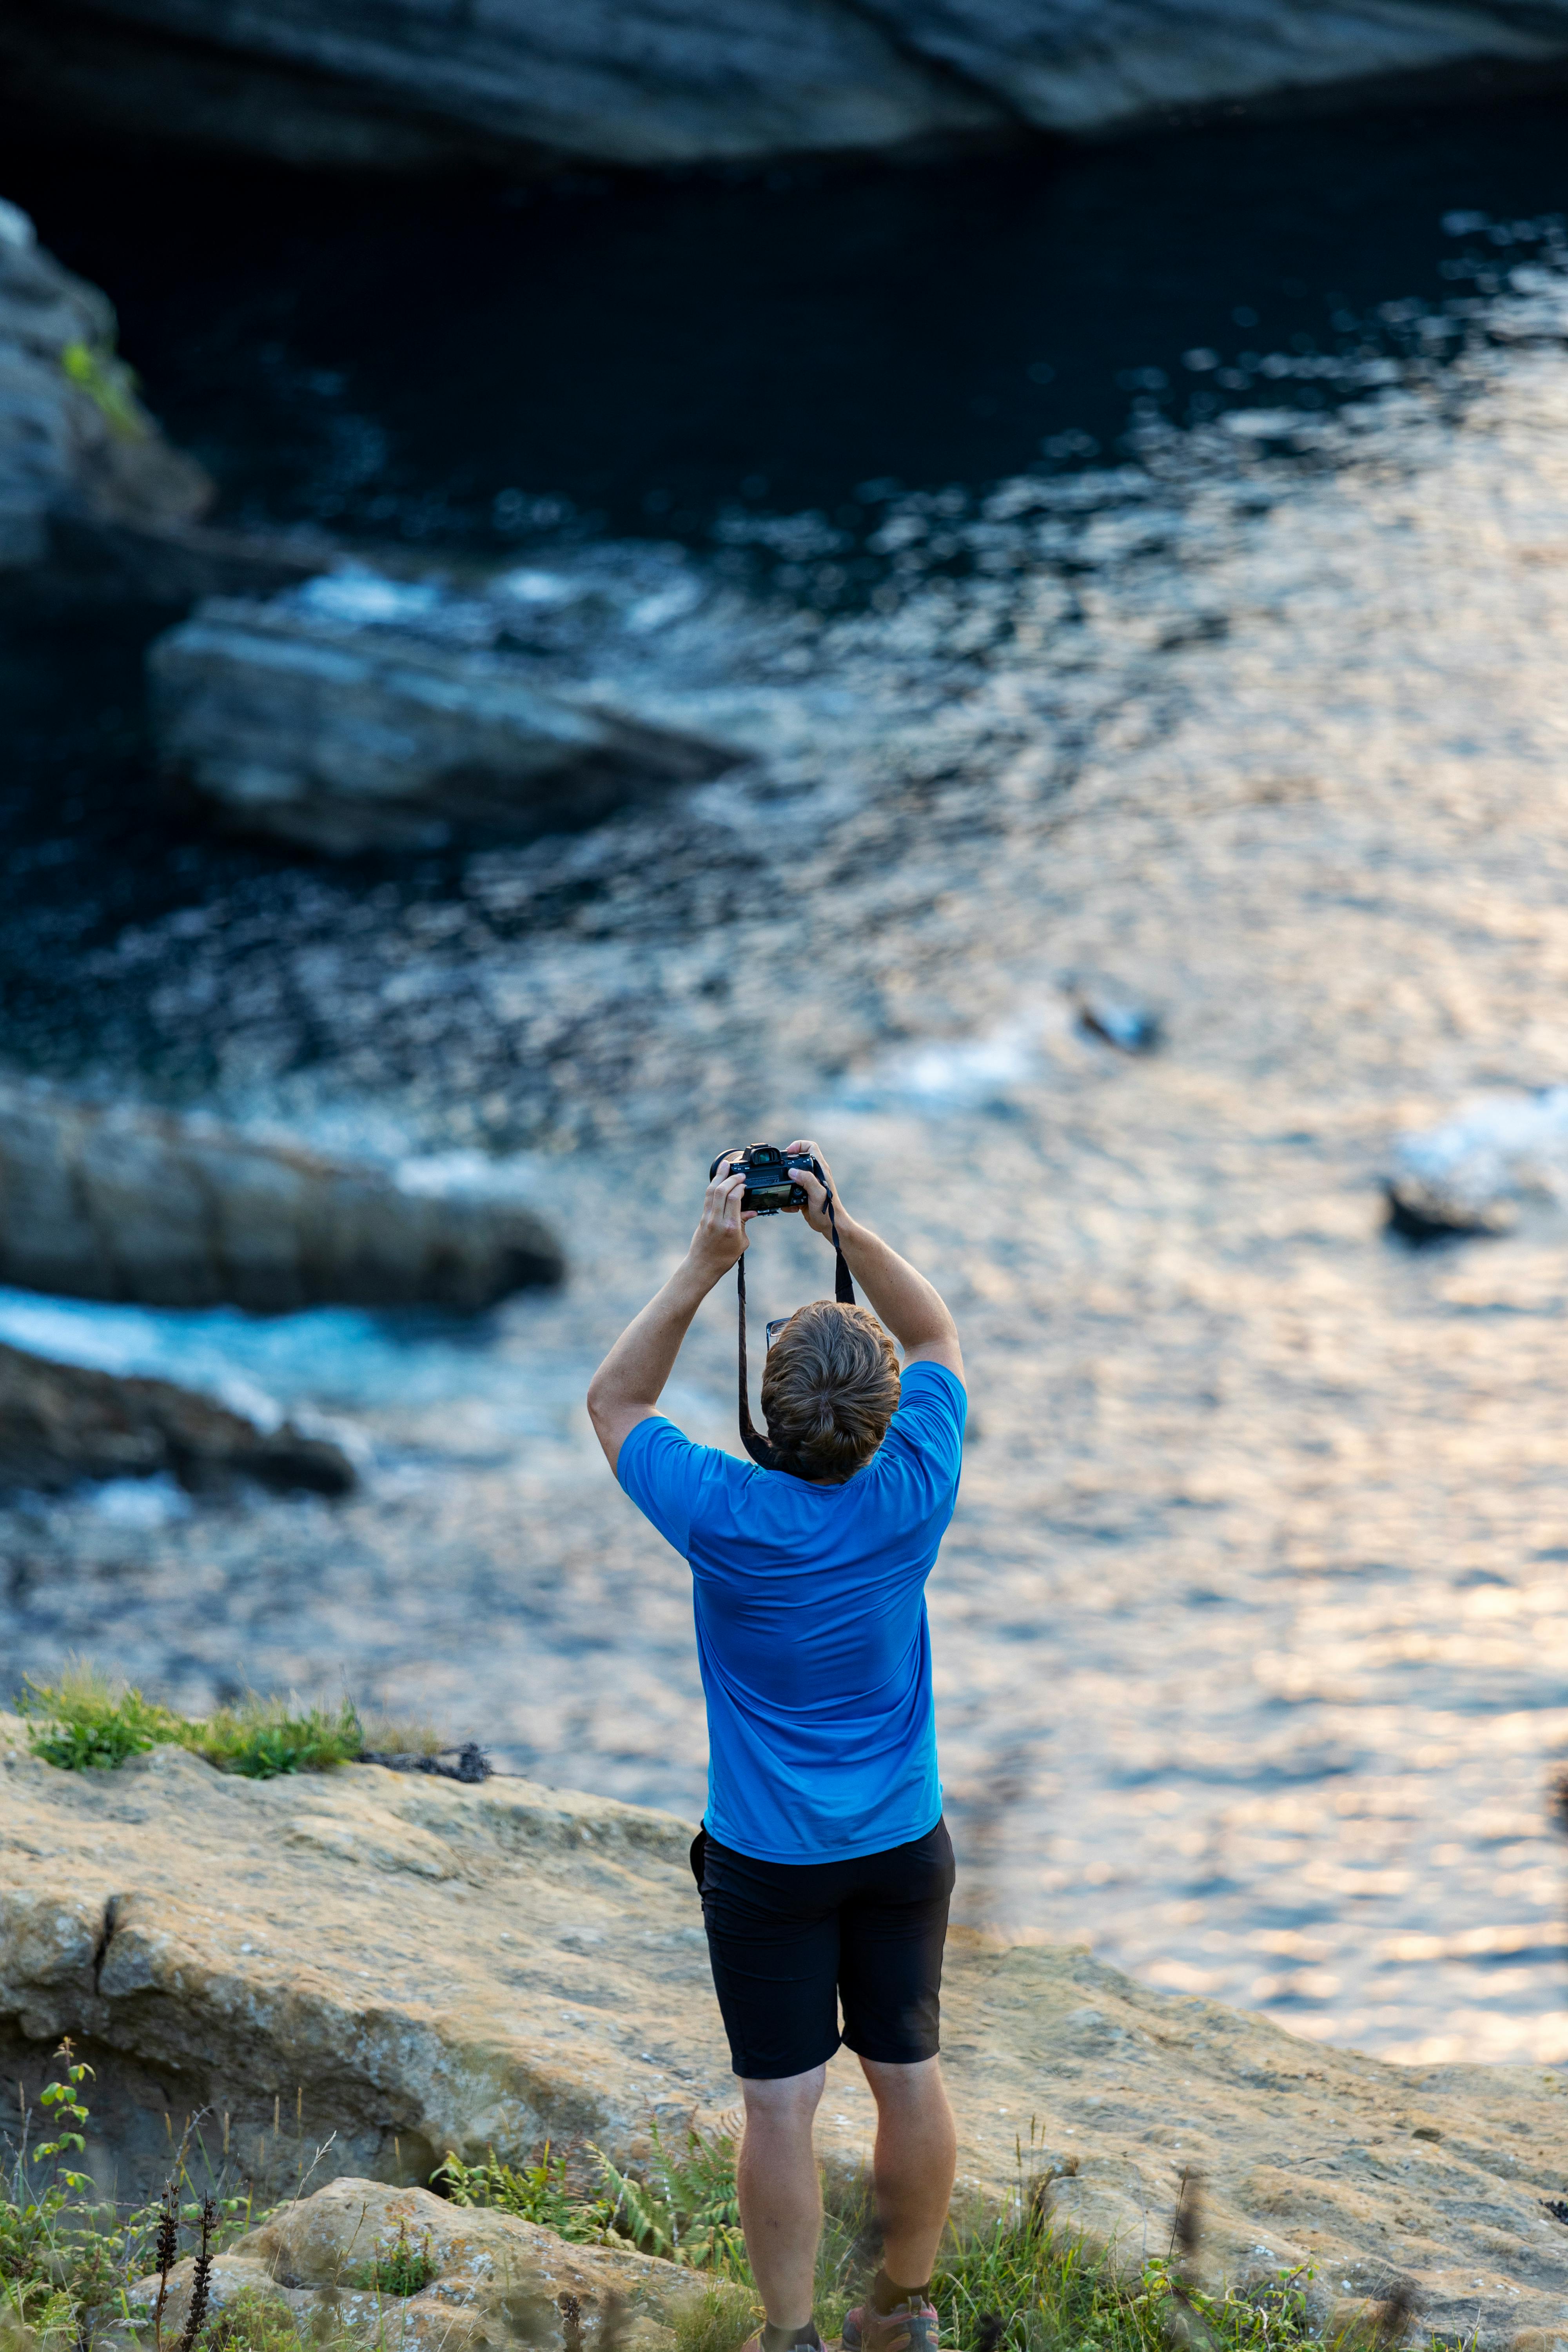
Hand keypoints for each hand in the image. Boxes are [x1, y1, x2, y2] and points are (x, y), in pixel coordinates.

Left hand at [686, 1153, 752, 1285]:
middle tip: (739, 1174)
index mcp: (730, 1226)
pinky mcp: (702, 1217)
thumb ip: (745, 1223)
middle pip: (721, 1191)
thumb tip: (751, 1210)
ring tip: (725, 1165)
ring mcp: (708, 1217)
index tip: (745, 1183)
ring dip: (719, 1177)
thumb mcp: (741, 1242)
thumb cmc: (724, 1257)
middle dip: (731, 1178)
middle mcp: (717, 1220)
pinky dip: (713, 1186)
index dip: (740, 1187)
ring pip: (711, 1191)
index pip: (734, 1198)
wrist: (703, 1265)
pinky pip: (708, 1198)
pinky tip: (718, 1179)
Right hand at [781, 1139, 841, 1240]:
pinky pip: (792, 1190)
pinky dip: (788, 1197)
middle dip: (787, 1165)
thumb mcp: (817, 1194)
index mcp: (820, 1169)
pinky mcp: (804, 1194)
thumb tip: (792, 1171)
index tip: (787, 1152)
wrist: (830, 1226)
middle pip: (799, 1160)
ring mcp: (809, 1184)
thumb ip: (807, 1180)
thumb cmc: (828, 1211)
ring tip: (785, 1193)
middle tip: (780, 1172)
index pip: (811, 1147)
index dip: (798, 1145)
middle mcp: (815, 1174)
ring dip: (786, 1184)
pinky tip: (790, 1206)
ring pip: (793, 1176)